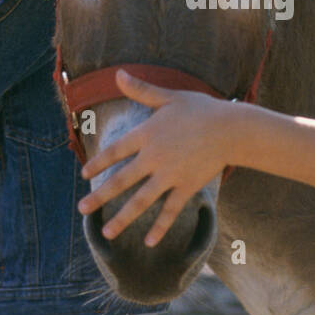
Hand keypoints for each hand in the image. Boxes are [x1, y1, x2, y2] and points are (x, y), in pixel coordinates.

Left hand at [77, 70, 235, 246]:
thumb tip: (118, 73)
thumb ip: (141, 90)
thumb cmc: (201, 109)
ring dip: (122, 218)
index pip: (115, 151)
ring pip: (141, 201)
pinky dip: (159, 227)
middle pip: (121, 180)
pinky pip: (170, 210)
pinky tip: (148, 241)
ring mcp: (170, 175)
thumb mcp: (169, 96)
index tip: (85, 174)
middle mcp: (154, 157)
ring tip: (106, 233)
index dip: (98, 162)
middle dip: (99, 196)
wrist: (232, 128)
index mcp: (147, 134)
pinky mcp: (187, 187)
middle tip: (82, 209)